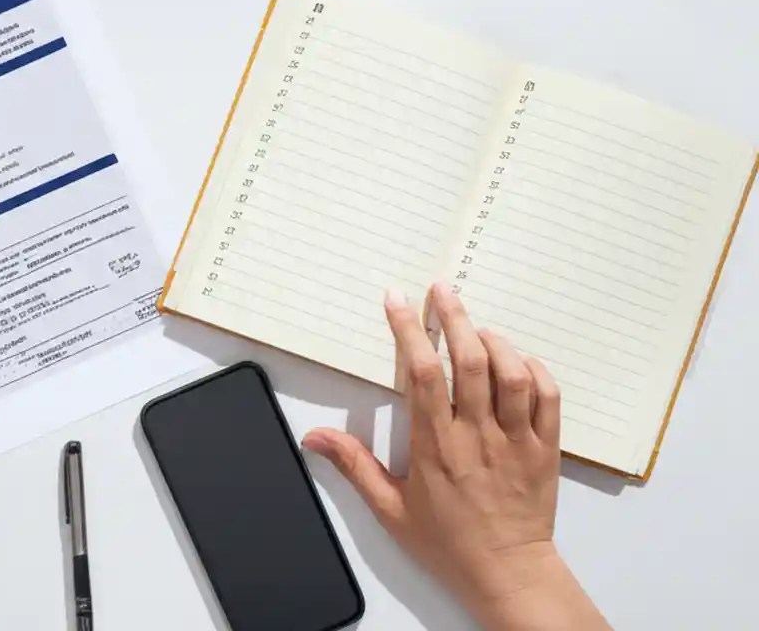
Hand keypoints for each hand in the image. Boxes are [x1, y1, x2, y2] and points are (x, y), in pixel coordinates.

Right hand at [303, 285, 607, 629]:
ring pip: (512, 373)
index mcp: (435, 447)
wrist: (507, 572)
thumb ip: (354, 465)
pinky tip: (517, 360)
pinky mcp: (544, 447)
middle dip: (455, 317)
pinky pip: (547, 397)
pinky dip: (534, 369)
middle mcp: (477, 436)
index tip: (398, 301)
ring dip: (495, 341)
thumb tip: (313, 437)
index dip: (409, 331)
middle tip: (443, 290)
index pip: (421, 374)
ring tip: (477, 327)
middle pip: (469, 361)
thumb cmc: (446, 542)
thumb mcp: (390, 508)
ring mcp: (515, 440)